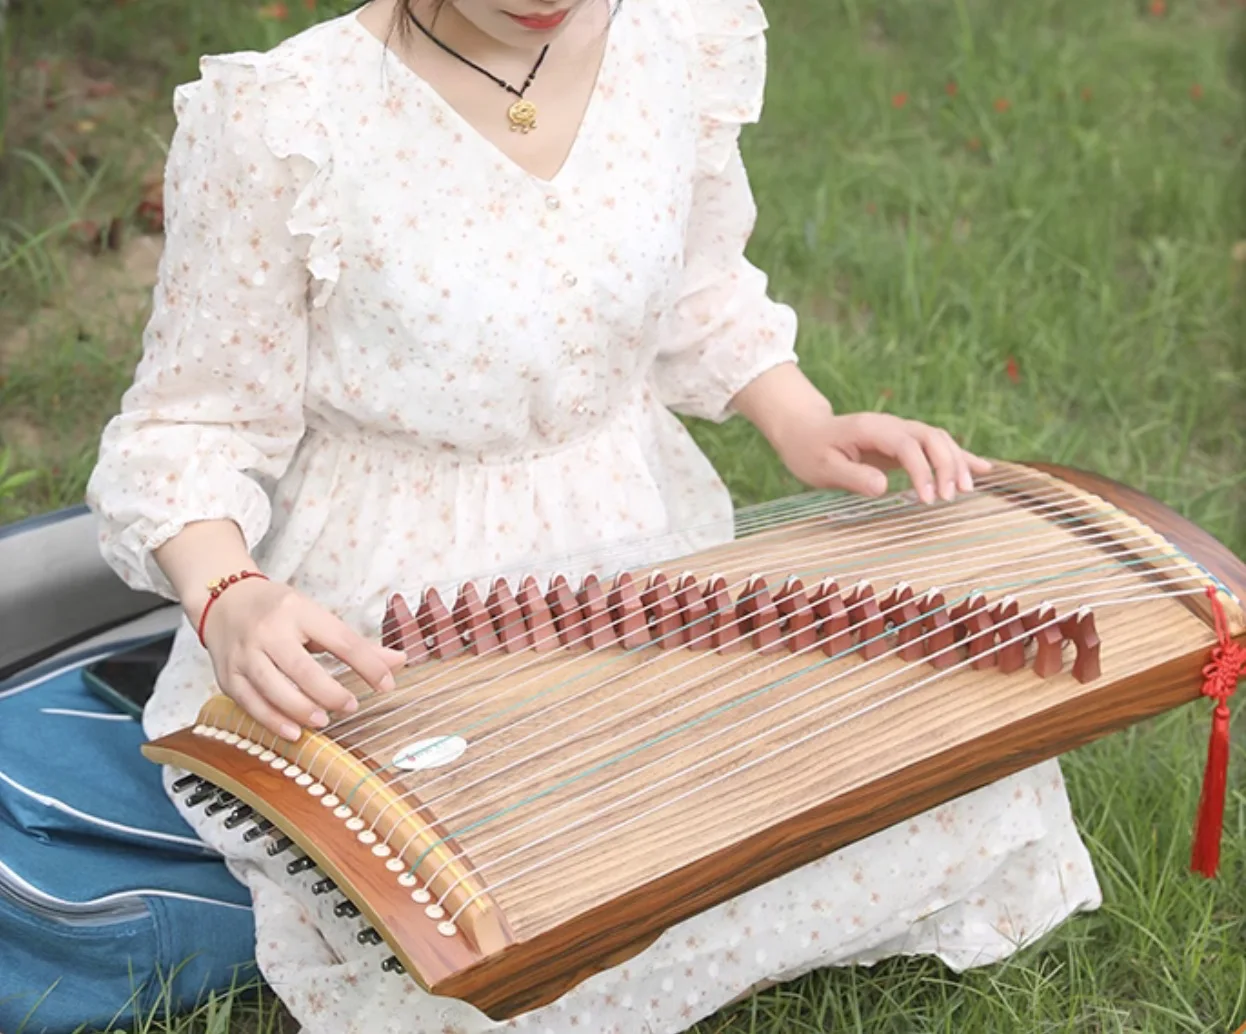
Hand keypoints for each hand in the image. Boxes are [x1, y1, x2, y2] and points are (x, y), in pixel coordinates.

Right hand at [198, 577, 406, 741]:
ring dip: (302, 710)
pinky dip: (273, 721)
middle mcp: (269, 631)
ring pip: (273, 688)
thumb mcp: (316, 617)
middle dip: (329, 692)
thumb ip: (356, 644)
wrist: (224, 601)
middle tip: (351, 706)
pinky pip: (250, 703)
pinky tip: (294, 732)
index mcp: (299, 611)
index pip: (340, 639)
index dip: (367, 664)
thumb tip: (398, 662)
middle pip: (302, 668)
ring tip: (324, 720)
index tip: (386, 684)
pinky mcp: (228, 676)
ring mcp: (245, 654)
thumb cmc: (278, 611)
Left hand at [772, 407, 991, 503]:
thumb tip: (883, 487)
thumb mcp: (821, 468)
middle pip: (931, 438)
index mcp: (871, 428)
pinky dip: (960, 456)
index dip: (921, 470)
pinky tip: (983, 468)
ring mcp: (900, 431)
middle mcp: (891, 425)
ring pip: (939, 440)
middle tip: (950, 498)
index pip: (906, 445)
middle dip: (947, 466)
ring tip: (967, 490)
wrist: (805, 430)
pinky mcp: (904, 442)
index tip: (927, 498)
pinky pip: (937, 446)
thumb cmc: (810, 451)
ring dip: (957, 462)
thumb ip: (851, 476)